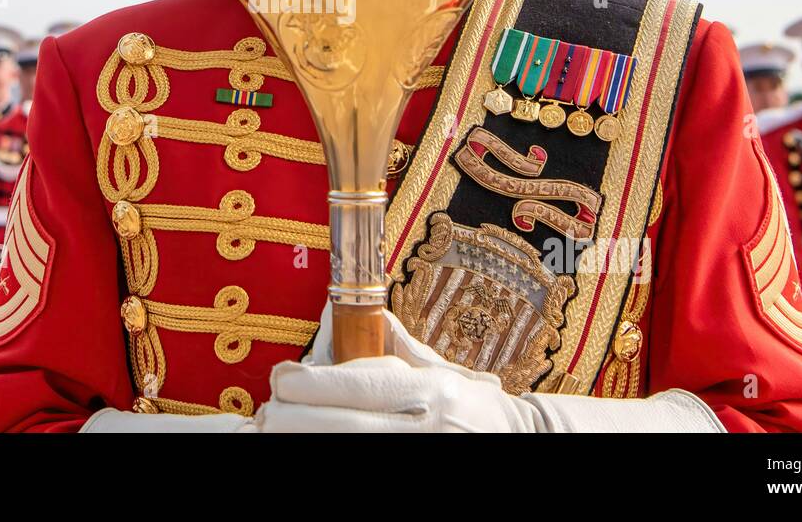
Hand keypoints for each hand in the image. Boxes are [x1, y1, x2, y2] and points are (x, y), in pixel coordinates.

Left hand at [253, 305, 724, 432]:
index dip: (307, 384)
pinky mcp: (416, 484)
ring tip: (279, 432)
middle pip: (335, 425)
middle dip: (289, 419)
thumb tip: (358, 316)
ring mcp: (423, 458)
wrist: (532, 449)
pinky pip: (354, 476)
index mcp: (431, 391)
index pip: (357, 383)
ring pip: (340, 451)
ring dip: (300, 442)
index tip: (280, 380)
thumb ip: (401, 348)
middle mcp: (427, 427)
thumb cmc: (478, 412)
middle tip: (269, 413)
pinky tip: (312, 451)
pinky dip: (327, 462)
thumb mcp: (446, 373)